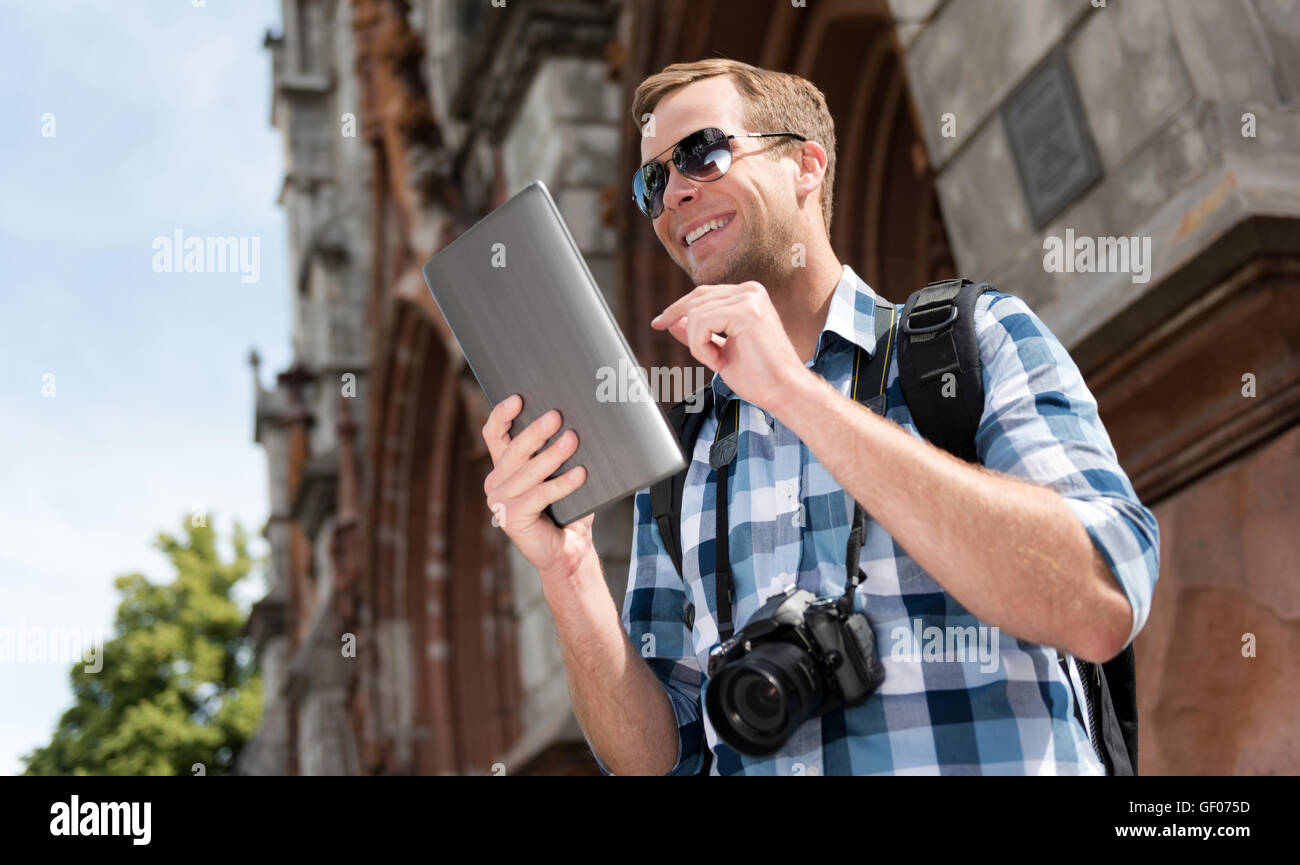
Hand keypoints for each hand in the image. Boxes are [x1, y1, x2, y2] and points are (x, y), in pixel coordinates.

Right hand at [481, 395, 595, 578]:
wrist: (569, 548)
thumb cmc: (568, 507)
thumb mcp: (560, 474)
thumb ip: (558, 450)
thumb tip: (577, 420)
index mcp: (504, 467)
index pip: (494, 434)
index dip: (502, 414)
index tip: (519, 398)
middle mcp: (497, 482)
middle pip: (514, 450)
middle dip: (536, 432)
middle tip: (556, 415)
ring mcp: (500, 501)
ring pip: (528, 472)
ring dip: (552, 455)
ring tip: (573, 440)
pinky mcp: (511, 518)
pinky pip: (540, 495)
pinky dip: (562, 484)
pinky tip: (580, 474)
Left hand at [651, 280, 806, 411]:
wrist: (783, 391)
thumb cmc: (758, 376)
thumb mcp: (719, 350)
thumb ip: (699, 332)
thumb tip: (673, 321)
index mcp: (747, 296)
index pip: (701, 295)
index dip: (677, 310)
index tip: (658, 323)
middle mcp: (749, 291)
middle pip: (695, 300)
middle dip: (687, 331)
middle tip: (705, 358)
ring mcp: (749, 298)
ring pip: (695, 314)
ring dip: (698, 346)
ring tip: (719, 362)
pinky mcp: (747, 311)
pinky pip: (702, 324)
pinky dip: (702, 348)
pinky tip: (720, 362)